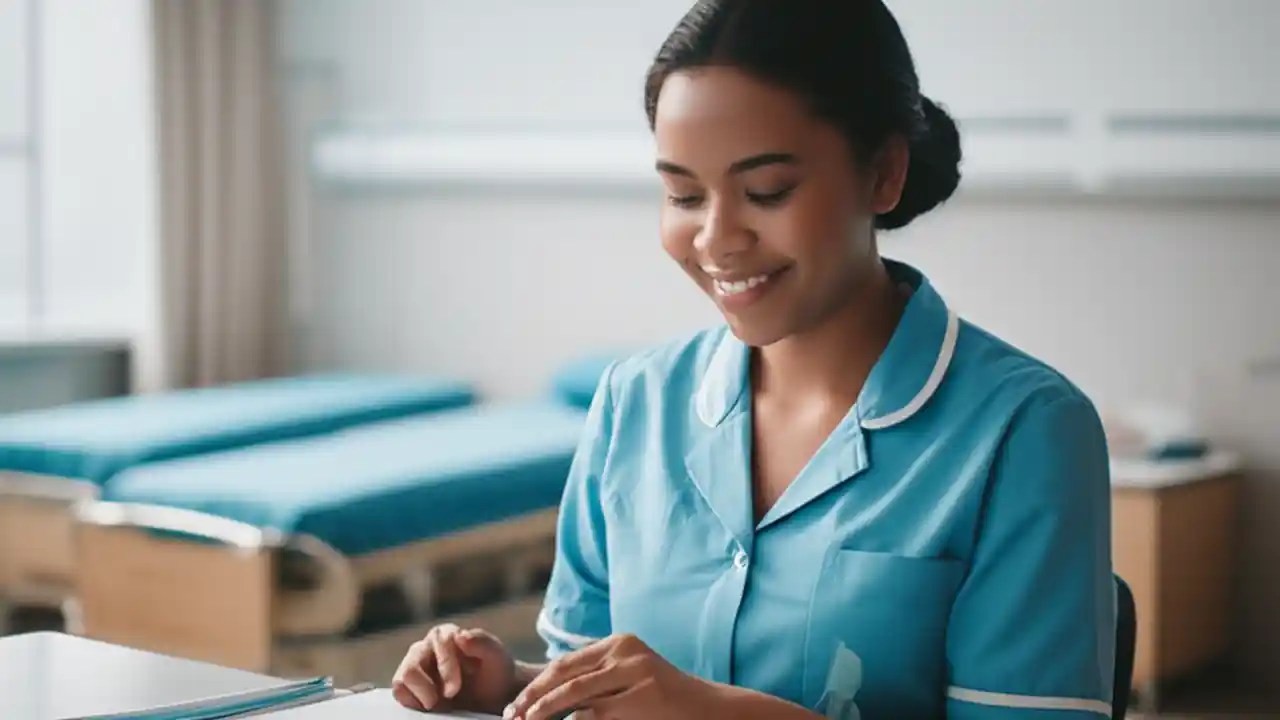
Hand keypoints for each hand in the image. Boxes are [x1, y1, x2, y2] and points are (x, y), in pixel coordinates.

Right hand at [392, 623, 517, 714]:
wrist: (491, 699)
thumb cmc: (495, 675)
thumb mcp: (497, 659)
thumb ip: (484, 643)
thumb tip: (461, 635)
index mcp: (447, 634)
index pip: (439, 642)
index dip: (446, 667)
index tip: (454, 689)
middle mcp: (426, 646)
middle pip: (414, 662)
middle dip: (430, 686)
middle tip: (449, 698)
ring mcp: (414, 665)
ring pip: (404, 677)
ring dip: (422, 694)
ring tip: (440, 703)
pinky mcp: (406, 685)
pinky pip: (399, 691)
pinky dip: (414, 702)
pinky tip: (432, 706)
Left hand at [503, 633, 711, 719]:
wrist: (711, 711)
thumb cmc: (667, 701)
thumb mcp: (632, 679)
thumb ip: (600, 680)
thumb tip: (550, 694)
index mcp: (621, 643)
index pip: (568, 662)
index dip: (539, 684)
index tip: (517, 704)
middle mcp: (625, 652)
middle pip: (565, 673)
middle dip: (533, 696)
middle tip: (512, 716)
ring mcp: (633, 674)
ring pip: (574, 693)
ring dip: (544, 710)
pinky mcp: (640, 698)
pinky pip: (594, 714)